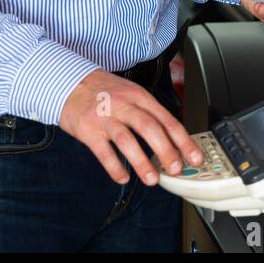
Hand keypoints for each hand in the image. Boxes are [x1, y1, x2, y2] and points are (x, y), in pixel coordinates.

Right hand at [59, 69, 202, 185]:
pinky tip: (123, 178)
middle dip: (166, 150)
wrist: (69, 83)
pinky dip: (114, 167)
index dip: (183, 140)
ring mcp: (105, 118)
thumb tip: (173, 141)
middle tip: (176, 169)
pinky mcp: (88, 130)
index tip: (194, 156)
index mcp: (140, 97)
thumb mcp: (131, 94)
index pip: (167, 119)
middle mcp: (124, 105)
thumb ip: (150, 115)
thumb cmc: (105, 92)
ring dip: (141, 162)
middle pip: (150, 128)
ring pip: (127, 140)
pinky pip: (103, 152)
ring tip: (152, 179)